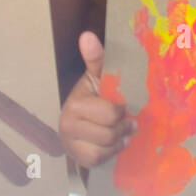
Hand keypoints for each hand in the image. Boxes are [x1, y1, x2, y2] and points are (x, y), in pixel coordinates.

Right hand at [59, 31, 134, 167]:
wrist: (79, 123)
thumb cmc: (93, 97)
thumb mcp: (96, 77)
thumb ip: (96, 58)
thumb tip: (87, 35)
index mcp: (75, 103)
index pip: (110, 113)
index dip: (122, 111)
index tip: (124, 106)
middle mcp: (67, 124)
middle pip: (109, 134)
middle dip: (122, 129)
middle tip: (128, 123)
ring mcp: (69, 144)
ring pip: (105, 149)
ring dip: (118, 143)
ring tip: (121, 134)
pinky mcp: (76, 159)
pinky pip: (99, 160)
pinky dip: (110, 153)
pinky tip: (112, 145)